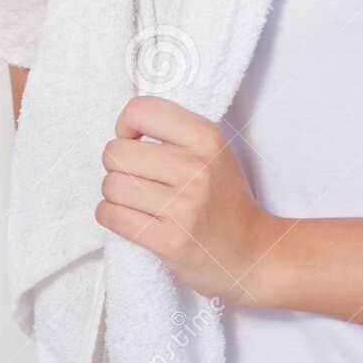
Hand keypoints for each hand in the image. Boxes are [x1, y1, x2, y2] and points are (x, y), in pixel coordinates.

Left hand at [95, 95, 286, 307]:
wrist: (253, 252)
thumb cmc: (224, 200)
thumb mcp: (214, 152)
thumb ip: (175, 132)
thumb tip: (125, 125)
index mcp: (207, 138)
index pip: (141, 110)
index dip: (125, 125)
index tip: (132, 141)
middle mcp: (197, 168)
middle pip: (116, 151)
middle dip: (117, 166)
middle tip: (135, 177)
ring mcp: (184, 206)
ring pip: (111, 185)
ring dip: (114, 194)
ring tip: (135, 200)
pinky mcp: (170, 240)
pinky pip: (112, 216)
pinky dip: (110, 215)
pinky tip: (129, 217)